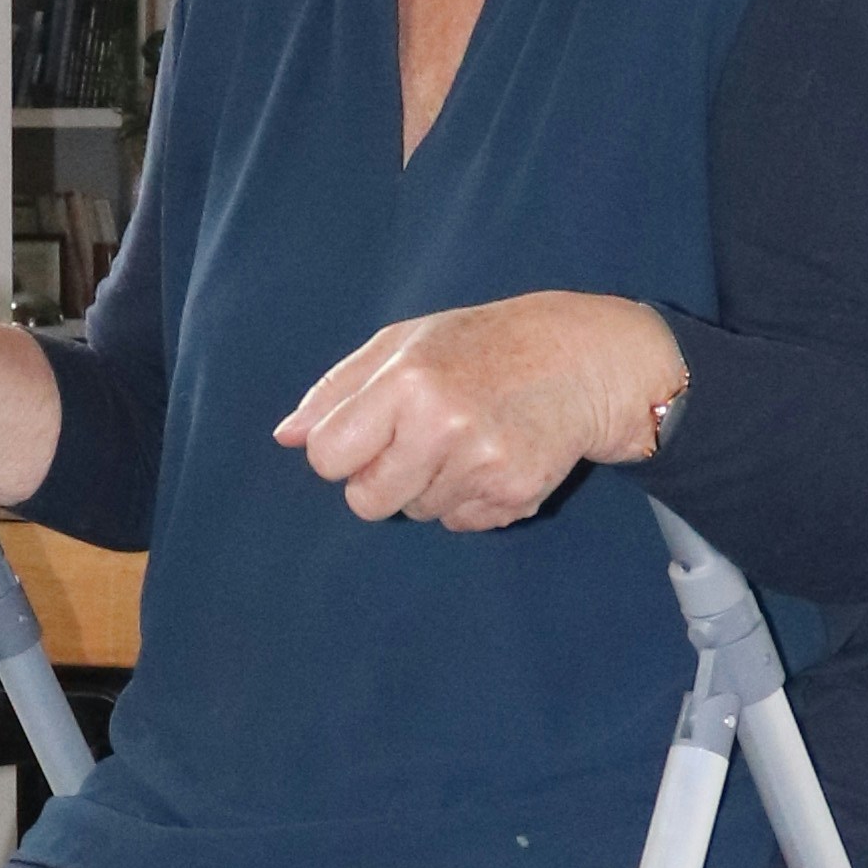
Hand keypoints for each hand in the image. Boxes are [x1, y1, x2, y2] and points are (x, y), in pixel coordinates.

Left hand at [273, 295, 685, 533]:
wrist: (581, 359)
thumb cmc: (480, 344)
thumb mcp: (404, 343)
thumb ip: (338, 390)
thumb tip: (286, 436)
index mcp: (406, 382)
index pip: (328, 457)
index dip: (341, 452)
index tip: (367, 435)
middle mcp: (443, 426)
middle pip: (367, 501)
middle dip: (381, 479)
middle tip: (419, 439)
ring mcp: (482, 466)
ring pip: (416, 513)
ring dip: (430, 486)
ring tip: (467, 438)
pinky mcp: (516, 496)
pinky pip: (460, 523)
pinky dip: (469, 499)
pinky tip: (494, 456)